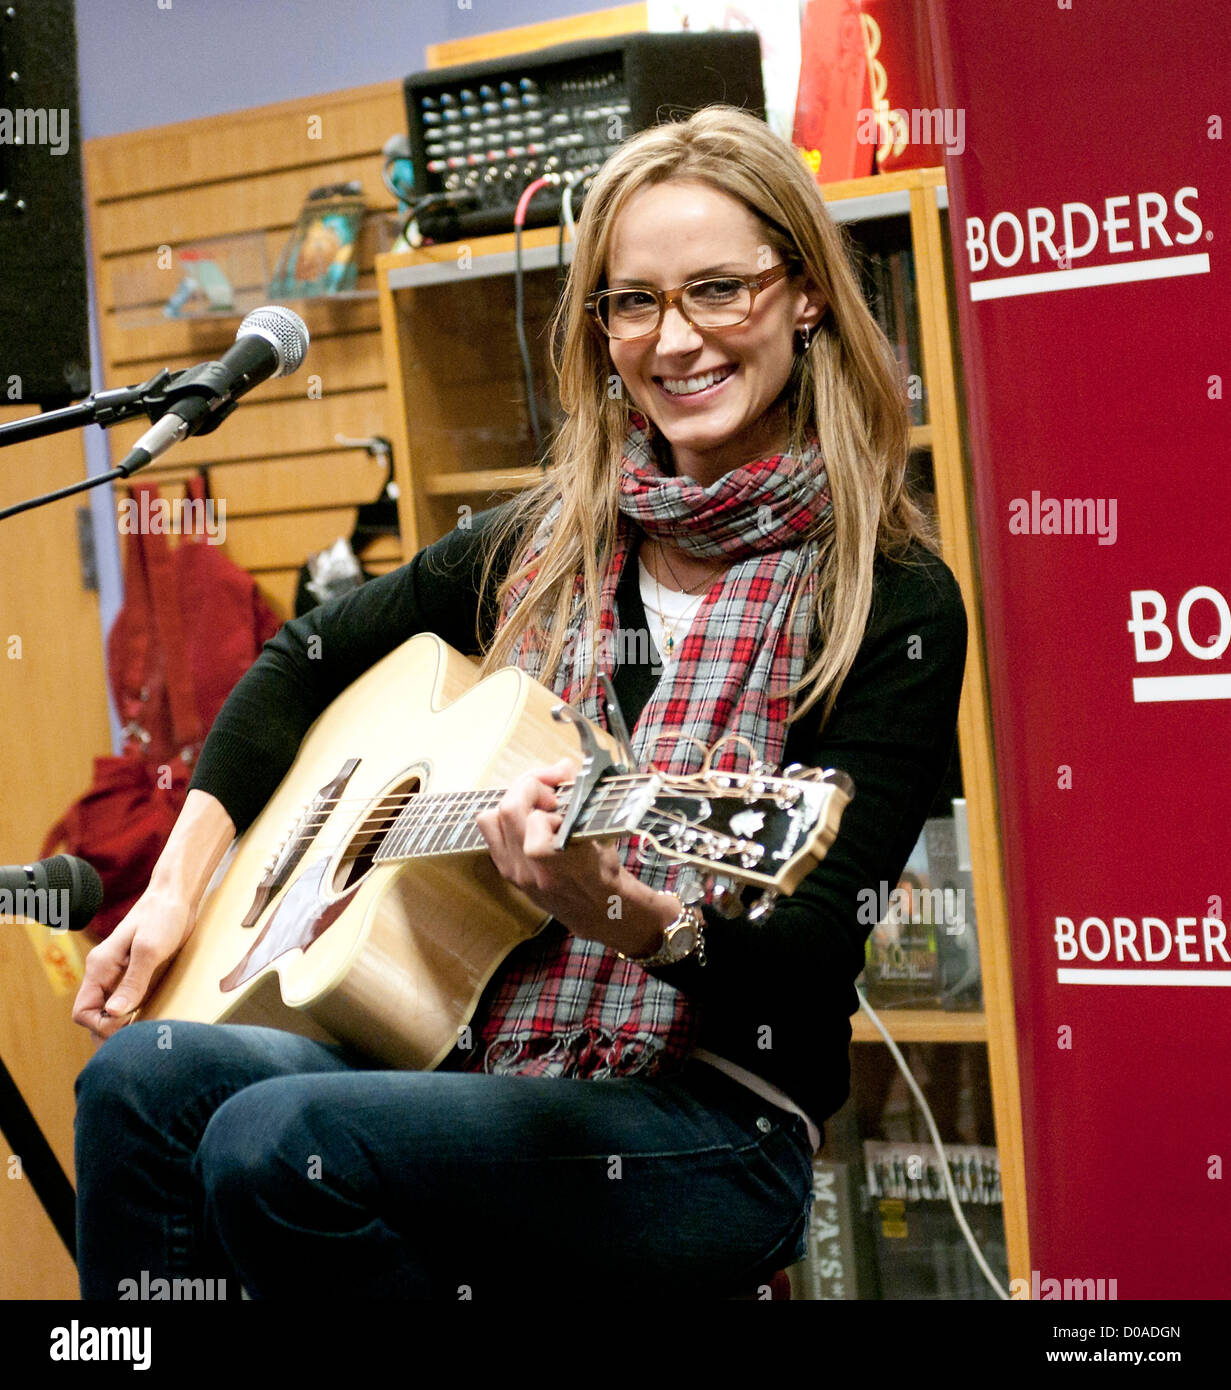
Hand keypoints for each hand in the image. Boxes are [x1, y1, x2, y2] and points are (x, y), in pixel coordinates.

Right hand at [71, 885, 195, 1041]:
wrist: (175, 897)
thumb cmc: (162, 917)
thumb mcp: (149, 949)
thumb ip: (132, 981)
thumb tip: (114, 1013)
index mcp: (100, 968)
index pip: (83, 1012)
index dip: (101, 1025)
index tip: (129, 1021)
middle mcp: (104, 975)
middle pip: (94, 1016)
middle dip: (110, 1031)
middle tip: (139, 1034)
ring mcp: (119, 976)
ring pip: (109, 1012)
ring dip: (122, 1027)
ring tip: (146, 1032)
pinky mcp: (135, 975)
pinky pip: (126, 1003)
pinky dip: (134, 1016)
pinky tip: (152, 1019)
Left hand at [475, 758, 678, 956]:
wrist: (598, 910)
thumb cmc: (603, 869)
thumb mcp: (600, 831)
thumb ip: (580, 797)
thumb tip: (562, 766)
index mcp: (561, 863)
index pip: (537, 820)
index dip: (548, 794)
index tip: (562, 789)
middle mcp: (531, 870)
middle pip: (508, 810)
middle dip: (528, 787)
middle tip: (549, 791)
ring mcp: (514, 873)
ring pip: (491, 817)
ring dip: (514, 802)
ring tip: (537, 805)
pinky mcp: (505, 872)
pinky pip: (490, 832)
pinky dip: (505, 817)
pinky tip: (527, 819)